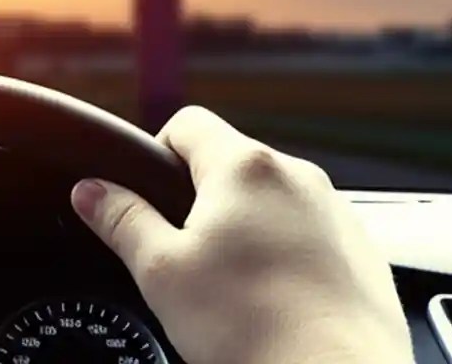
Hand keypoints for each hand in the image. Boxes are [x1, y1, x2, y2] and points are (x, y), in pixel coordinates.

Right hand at [71, 106, 412, 363]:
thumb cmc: (253, 329)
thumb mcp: (162, 272)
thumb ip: (121, 221)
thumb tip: (91, 191)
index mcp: (244, 167)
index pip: (187, 123)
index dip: (157, 152)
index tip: (149, 196)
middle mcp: (297, 176)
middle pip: (230, 163)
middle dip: (200, 202)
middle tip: (184, 257)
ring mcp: (336, 211)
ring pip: (271, 201)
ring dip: (246, 229)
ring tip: (232, 287)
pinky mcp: (360, 249)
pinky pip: (308, 234)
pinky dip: (285, 256)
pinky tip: (272, 300)